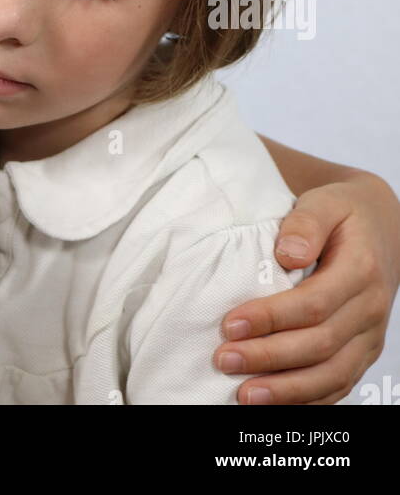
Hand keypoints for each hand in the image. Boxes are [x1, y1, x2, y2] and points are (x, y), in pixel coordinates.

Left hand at [213, 173, 399, 403]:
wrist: (380, 227)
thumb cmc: (345, 212)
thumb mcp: (326, 201)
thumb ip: (306, 223)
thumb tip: (287, 254)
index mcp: (361, 270)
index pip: (314, 304)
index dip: (271, 318)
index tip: (230, 324)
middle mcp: (370, 309)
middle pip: (320, 345)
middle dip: (269, 358)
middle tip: (224, 359)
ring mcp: (369, 336)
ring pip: (332, 375)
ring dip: (286, 390)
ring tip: (244, 394)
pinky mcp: (363, 352)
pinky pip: (338, 385)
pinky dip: (307, 400)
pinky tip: (273, 404)